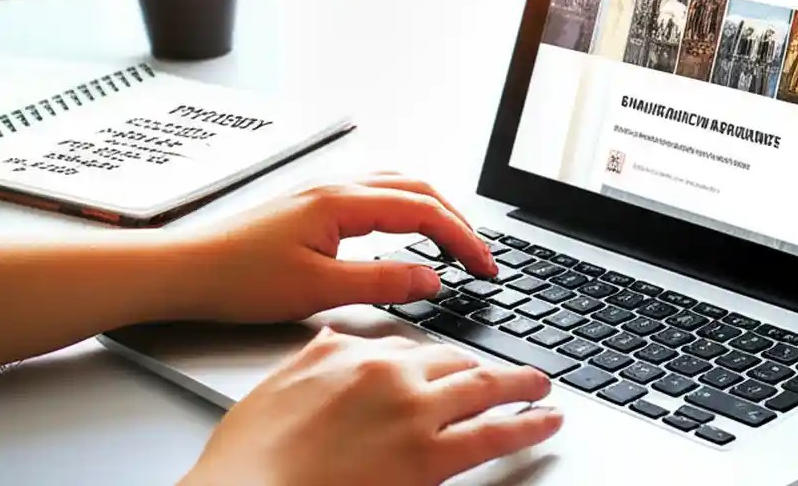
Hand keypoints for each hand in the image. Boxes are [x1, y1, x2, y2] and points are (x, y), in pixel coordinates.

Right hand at [180, 328, 562, 485]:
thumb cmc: (251, 456)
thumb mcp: (278, 387)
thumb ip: (317, 358)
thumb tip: (336, 340)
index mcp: (353, 354)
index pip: (410, 348)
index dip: (436, 361)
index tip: (450, 367)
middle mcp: (391, 375)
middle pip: (454, 363)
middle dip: (483, 369)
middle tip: (507, 374)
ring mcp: (415, 414)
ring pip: (484, 389)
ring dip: (520, 385)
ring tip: (541, 387)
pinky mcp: (430, 458)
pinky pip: (494, 433)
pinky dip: (529, 424)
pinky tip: (546, 420)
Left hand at [181, 173, 496, 322]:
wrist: (183, 270)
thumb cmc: (239, 279)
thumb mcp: (319, 289)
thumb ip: (382, 282)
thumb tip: (431, 280)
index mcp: (343, 201)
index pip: (423, 211)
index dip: (461, 238)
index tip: (484, 266)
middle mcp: (337, 188)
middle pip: (418, 190)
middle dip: (457, 222)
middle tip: (480, 258)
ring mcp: (324, 195)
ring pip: (398, 188)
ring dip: (433, 211)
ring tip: (454, 243)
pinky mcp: (312, 208)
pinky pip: (376, 196)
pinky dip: (406, 211)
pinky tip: (406, 233)